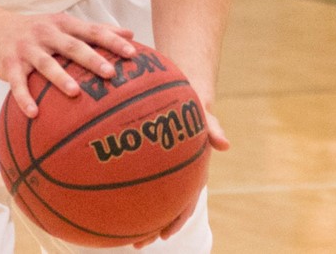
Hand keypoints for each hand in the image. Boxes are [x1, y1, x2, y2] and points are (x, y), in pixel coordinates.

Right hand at [0, 12, 136, 117]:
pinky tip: (33, 113)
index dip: (113, 41)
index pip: (92, 31)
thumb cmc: (40, 30)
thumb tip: (130, 33)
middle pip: (72, 47)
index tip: (132, 53)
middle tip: (110, 73)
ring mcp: (28, 49)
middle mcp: (47, 34)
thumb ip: (96, 29)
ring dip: (60, 78)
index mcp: (64, 25)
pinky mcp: (10, 64)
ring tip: (75, 93)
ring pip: (46, 64)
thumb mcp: (65, 24)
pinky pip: (17, 83)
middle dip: (92, 59)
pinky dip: (24, 98)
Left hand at [132, 104, 229, 247]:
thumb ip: (214, 129)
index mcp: (194, 172)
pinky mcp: (150, 164)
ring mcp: (165, 172)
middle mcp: (179, 177)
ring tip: (122, 236)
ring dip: (140, 218)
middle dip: (153, 228)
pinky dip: (128, 194)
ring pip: (153, 200)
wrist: (183, 96)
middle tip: (137, 244)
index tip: (164, 235)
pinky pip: (140, 183)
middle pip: (167, 209)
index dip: (176, 220)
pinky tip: (109, 200)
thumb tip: (226, 145)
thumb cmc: (196, 107)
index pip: (186, 201)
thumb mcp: (206, 116)